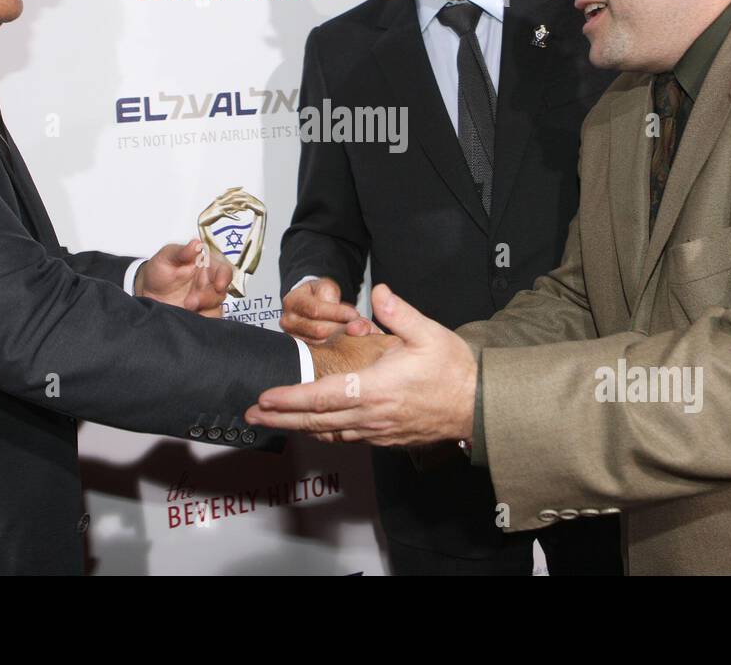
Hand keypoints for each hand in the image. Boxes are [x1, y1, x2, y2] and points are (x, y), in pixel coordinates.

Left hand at [134, 239, 231, 317]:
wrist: (146, 291)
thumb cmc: (159, 270)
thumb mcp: (166, 257)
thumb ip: (181, 251)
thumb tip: (196, 243)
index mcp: (205, 266)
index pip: (223, 270)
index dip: (225, 277)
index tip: (219, 284)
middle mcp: (208, 284)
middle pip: (221, 292)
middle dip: (207, 298)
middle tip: (190, 301)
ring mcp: (205, 301)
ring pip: (217, 308)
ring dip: (204, 310)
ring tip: (185, 308)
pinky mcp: (200, 315)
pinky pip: (209, 320)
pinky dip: (201, 320)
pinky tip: (189, 317)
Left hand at [246, 284, 476, 446]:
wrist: (479, 406)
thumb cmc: (454, 371)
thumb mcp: (429, 333)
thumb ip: (399, 312)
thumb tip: (379, 292)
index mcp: (374, 389)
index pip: (320, 397)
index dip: (288, 399)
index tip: (264, 398)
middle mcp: (370, 415)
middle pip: (315, 421)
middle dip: (279, 418)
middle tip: (251, 415)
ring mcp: (377, 431)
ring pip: (328, 432)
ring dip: (299, 426)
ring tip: (276, 420)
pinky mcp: (386, 438)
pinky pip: (347, 437)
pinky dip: (324, 431)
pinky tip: (316, 426)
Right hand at [281, 277, 364, 343]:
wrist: (308, 303)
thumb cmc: (318, 294)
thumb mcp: (326, 287)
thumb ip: (336, 297)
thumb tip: (348, 316)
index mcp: (292, 301)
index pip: (316, 310)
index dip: (337, 313)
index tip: (354, 314)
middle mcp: (288, 321)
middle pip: (318, 330)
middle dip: (343, 329)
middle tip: (361, 327)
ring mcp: (293, 337)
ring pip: (321, 344)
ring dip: (342, 340)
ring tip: (355, 334)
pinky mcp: (301, 350)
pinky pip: (321, 353)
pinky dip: (337, 349)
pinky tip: (346, 343)